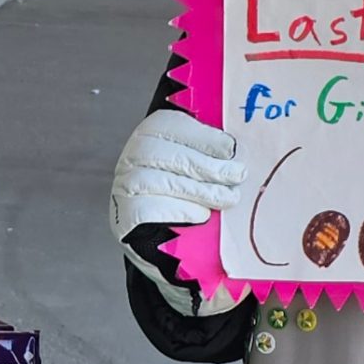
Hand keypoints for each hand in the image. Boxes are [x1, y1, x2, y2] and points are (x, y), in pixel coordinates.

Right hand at [110, 109, 245, 241]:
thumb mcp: (199, 165)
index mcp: (151, 134)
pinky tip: (200, 214)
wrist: (163, 238)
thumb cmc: (184, 195)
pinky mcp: (125, 214)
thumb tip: (238, 153)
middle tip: (237, 176)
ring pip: (161, 182)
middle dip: (209, 166)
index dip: (202, 137)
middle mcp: (132, 156)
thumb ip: (213, 154)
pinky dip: (180, 211)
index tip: (230, 150)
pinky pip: (151, 209)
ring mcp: (126, 185)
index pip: (171, 125)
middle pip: (169, 155)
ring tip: (226, 198)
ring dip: (200, 191)